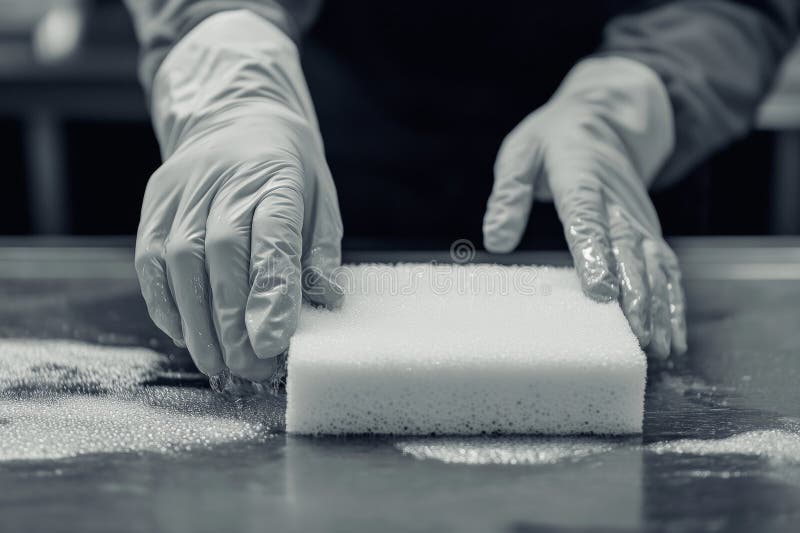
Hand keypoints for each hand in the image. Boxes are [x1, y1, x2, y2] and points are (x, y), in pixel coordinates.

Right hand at [135, 11, 342, 379]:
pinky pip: (150, 260)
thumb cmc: (288, 170)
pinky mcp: (155, 203)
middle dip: (232, 320)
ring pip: (178, 261)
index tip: (273, 342)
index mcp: (276, 176)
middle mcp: (224, 180)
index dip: (270, 290)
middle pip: (220, 255)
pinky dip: (165, 303)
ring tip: (218, 363)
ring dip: (197, 321)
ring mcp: (183, 190)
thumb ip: (320, 251)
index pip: (271, 235)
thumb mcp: (321, 200)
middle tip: (250, 367)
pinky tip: (185, 334)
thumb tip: (327, 301)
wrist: (236, 118)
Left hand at [483, 57, 686, 356]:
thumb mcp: (521, 154)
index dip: (594, 256)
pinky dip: (673, 301)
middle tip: (639, 335)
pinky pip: (666, 266)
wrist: (603, 118)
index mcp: (581, 178)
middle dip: (637, 295)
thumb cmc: (553, 140)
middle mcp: (617, 202)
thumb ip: (509, 195)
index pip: (587, 220)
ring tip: (660, 346)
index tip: (600, 292)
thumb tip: (495, 239)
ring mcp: (637, 218)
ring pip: (655, 263)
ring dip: (660, 306)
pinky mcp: (647, 231)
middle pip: (629, 250)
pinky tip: (673, 334)